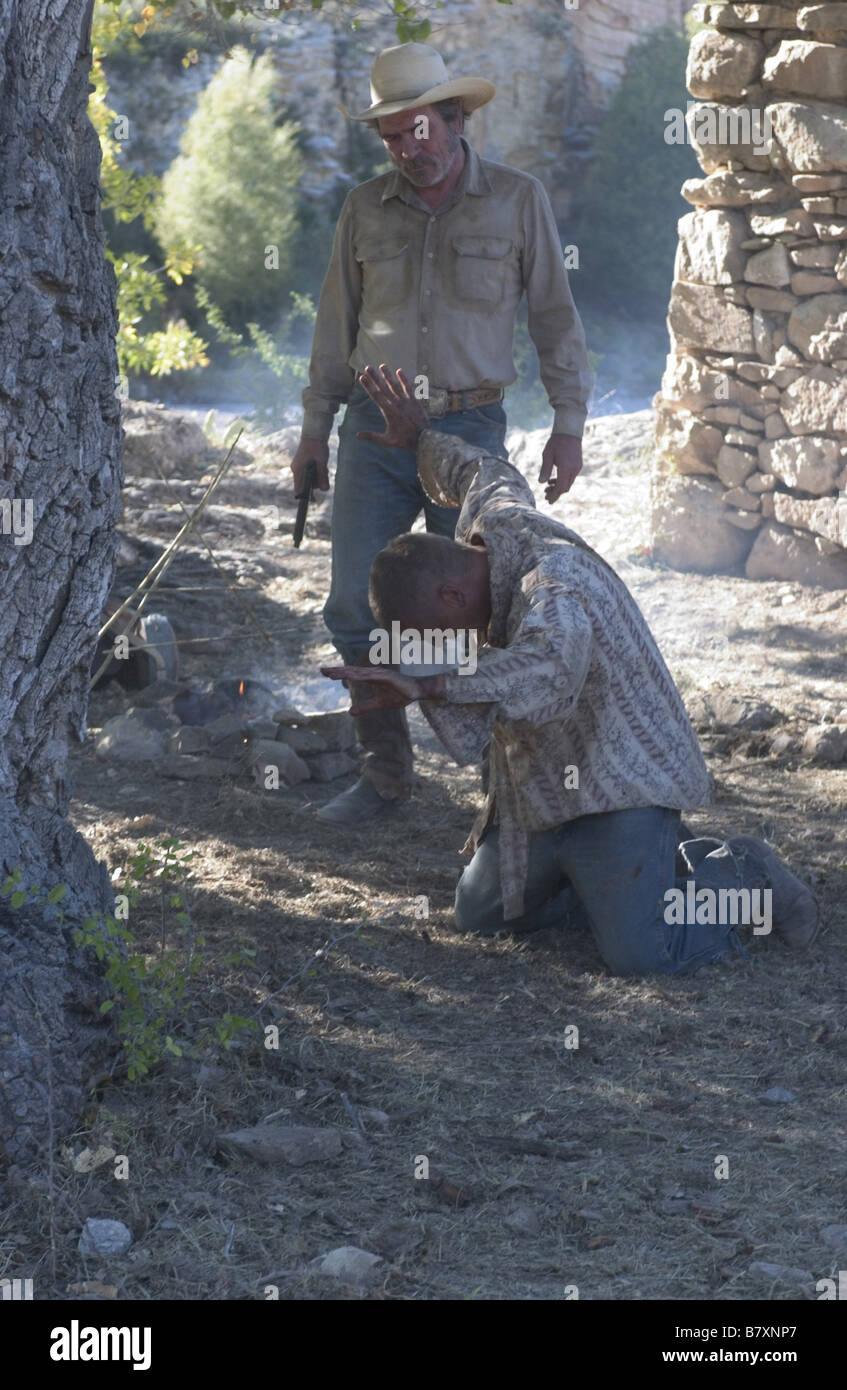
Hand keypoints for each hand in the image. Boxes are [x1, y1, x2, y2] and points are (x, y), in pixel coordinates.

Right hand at [291, 436, 329, 494]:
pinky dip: (318, 472)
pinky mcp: (304, 464)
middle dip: (316, 483)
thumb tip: (324, 490)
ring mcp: (300, 466)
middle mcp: (297, 469)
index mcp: (298, 470)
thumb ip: (322, 476)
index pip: (299, 488)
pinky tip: (322, 465)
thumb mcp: (322, 462)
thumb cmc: (317, 446)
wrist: (314, 433)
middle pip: (306, 484)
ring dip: (318, 476)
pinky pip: (311, 473)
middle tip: (324, 472)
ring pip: (310, 478)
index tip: (313, 501)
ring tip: (324, 466)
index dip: (305, 496)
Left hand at [321, 664, 444, 713]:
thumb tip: (350, 711)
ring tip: (331, 674)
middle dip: (337, 671)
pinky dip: (360, 676)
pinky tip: (351, 677)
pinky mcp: (388, 677)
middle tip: (321, 670)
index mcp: (371, 678)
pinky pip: (371, 677)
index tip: (324, 673)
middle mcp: (373, 673)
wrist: (418, 691)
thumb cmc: (400, 694)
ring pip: (359, 673)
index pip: (351, 674)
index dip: (338, 673)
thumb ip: (365, 706)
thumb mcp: (380, 703)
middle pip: (351, 671)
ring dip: (345, 673)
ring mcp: (380, 674)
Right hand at [356, 364, 430, 449]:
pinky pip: (408, 388)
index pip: (375, 396)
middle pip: (383, 388)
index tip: (362, 377)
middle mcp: (396, 404)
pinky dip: (404, 380)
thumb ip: (372, 436)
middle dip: (375, 377)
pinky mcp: (414, 401)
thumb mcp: (387, 440)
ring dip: (388, 375)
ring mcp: (406, 401)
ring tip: (382, 366)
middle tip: (368, 367)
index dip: (368, 386)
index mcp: (388, 412)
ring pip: (395, 386)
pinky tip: (399, 371)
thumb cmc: (404, 440)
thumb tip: (357, 435)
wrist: (423, 438)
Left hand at [539, 433, 582, 501]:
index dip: (554, 496)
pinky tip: (554, 479)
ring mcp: (577, 467)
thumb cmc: (556, 442)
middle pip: (565, 487)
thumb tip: (541, 483)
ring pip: (569, 483)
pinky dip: (563, 481)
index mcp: (566, 468)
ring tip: (548, 486)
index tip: (548, 501)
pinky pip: (571, 478)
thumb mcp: (547, 455)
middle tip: (545, 494)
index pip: (561, 487)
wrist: (569, 431)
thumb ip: (545, 469)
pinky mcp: (578, 465)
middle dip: (556, 493)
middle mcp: (574, 469)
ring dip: (559, 487)